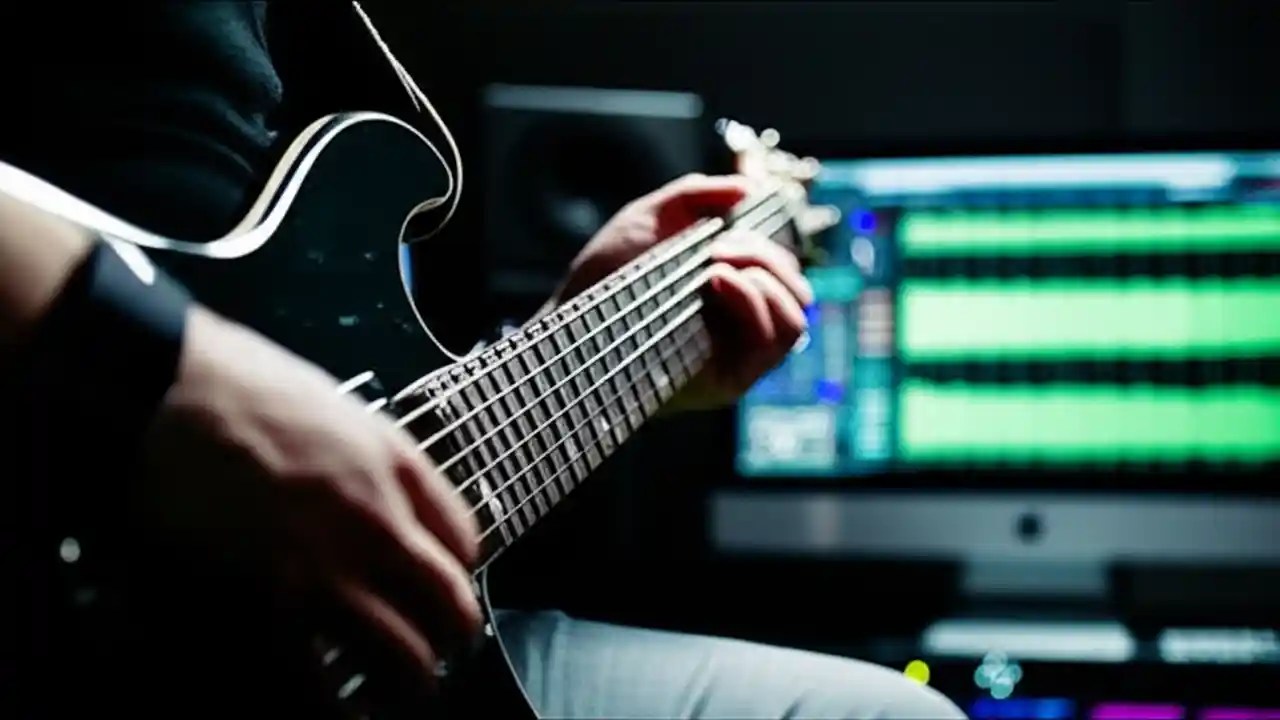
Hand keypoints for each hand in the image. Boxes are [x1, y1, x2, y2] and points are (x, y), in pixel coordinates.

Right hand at [137, 305, 481, 691]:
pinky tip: (338, 708)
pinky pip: (321, 685)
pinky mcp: (266, 611)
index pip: (463, 540)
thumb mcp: (328, 401)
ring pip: (402, 657)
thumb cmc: (226, 382)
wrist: (154, 392)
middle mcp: (374, 523)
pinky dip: (335, 706)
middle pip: (449, 607)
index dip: (456, 571)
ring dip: (406, 681)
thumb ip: (363, 453)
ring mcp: (325, 573)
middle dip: (450, 638)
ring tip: (397, 691)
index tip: (443, 584)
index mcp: (392, 466)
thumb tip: (375, 488)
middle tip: (438, 651)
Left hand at [551, 173, 812, 410]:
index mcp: (732, 293)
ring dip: (765, 277)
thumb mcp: (650, 218)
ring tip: (715, 265)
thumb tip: (749, 189)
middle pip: (796, 291)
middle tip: (719, 244)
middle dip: (766, 253)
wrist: (571, 318)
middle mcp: (740, 328)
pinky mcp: (729, 381)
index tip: (732, 224)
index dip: (772, 243)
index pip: (784, 273)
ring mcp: (737, 357)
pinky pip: (774, 341)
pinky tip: (717, 281)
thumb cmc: (604, 276)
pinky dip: (754, 300)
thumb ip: (697, 196)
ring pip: (795, 318)